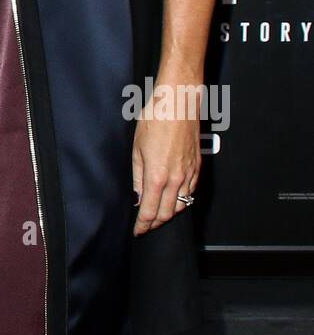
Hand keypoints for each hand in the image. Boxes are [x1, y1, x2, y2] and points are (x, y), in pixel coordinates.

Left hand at [131, 85, 200, 234]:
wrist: (178, 103)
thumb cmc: (155, 119)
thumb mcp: (136, 148)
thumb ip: (137, 176)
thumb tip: (137, 195)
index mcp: (157, 176)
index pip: (149, 211)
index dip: (143, 225)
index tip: (138, 230)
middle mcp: (176, 179)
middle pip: (167, 213)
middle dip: (155, 222)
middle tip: (146, 225)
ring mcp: (189, 173)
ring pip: (182, 205)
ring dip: (169, 212)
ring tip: (159, 214)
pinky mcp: (198, 166)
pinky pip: (191, 191)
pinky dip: (182, 200)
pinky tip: (175, 198)